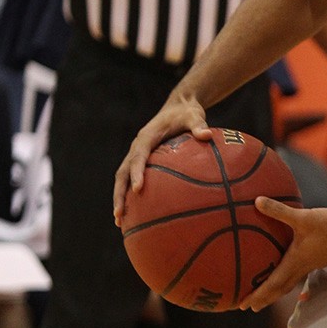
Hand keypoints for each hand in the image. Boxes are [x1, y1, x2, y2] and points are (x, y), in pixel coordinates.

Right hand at [112, 94, 210, 225]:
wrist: (178, 106)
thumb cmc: (186, 112)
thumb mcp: (194, 116)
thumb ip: (199, 125)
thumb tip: (207, 135)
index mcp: (147, 137)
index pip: (138, 157)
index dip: (137, 173)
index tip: (138, 189)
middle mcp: (137, 147)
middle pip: (122, 172)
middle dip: (119, 193)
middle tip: (119, 214)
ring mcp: (138, 154)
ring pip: (123, 178)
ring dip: (120, 197)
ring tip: (120, 221)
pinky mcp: (143, 160)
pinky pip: (133, 178)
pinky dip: (130, 194)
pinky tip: (136, 214)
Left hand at [239, 197, 326, 310]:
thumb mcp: (303, 217)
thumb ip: (280, 211)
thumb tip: (257, 202)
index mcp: (295, 262)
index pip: (273, 284)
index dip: (258, 295)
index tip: (244, 306)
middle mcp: (301, 267)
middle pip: (279, 289)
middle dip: (264, 299)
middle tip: (247, 306)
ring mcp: (309, 265)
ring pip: (288, 284)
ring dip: (274, 291)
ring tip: (263, 294)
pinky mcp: (315, 260)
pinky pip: (295, 275)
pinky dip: (285, 279)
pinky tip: (284, 269)